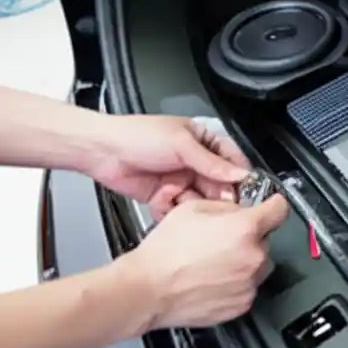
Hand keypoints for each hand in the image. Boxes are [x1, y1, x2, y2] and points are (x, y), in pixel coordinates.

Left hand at [84, 116, 251, 219]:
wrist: (101, 151)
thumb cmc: (138, 135)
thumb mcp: (182, 145)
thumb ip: (212, 162)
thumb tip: (240, 175)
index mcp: (203, 141)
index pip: (232, 160)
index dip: (239, 177)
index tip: (246, 193)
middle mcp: (194, 162)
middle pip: (219, 185)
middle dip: (218, 197)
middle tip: (220, 206)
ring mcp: (180, 180)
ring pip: (200, 200)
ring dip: (195, 206)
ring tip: (189, 206)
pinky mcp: (165, 197)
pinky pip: (179, 210)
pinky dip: (175, 212)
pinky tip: (167, 206)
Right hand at [115, 196, 288, 330]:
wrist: (148, 290)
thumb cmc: (164, 252)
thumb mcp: (193, 209)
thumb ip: (227, 206)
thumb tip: (241, 209)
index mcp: (245, 229)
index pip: (280, 209)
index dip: (273, 204)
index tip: (271, 205)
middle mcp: (253, 257)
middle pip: (265, 239)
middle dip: (248, 237)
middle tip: (221, 240)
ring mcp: (249, 284)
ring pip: (257, 265)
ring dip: (243, 261)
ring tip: (213, 262)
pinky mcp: (242, 305)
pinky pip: (246, 287)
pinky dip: (235, 283)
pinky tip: (211, 279)